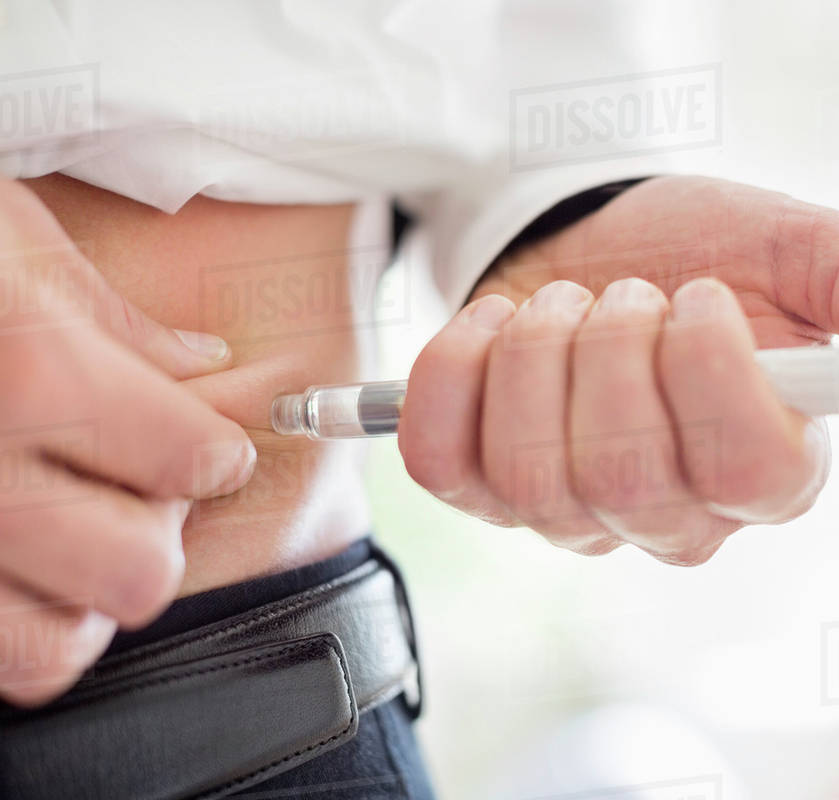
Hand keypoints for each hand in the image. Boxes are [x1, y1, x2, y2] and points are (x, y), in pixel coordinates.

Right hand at [0, 180, 255, 705]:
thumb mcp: (4, 237)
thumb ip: (105, 316)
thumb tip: (201, 364)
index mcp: (25, 369)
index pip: (191, 458)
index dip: (216, 453)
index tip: (209, 447)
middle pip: (140, 572)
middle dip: (157, 533)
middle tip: (133, 491)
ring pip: (58, 647)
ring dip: (83, 600)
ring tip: (67, 540)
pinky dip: (17, 630)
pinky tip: (13, 570)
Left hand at [398, 177, 838, 564]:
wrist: (592, 239)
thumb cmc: (704, 252)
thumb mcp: (808, 258)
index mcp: (766, 468)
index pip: (747, 470)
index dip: (711, 375)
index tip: (696, 297)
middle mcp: (673, 514)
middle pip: (629, 477)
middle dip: (611, 352)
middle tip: (624, 294)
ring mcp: (571, 514)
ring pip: (533, 477)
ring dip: (537, 354)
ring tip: (563, 307)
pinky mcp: (483, 488)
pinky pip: (444, 461)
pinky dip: (457, 372)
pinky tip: (494, 329)